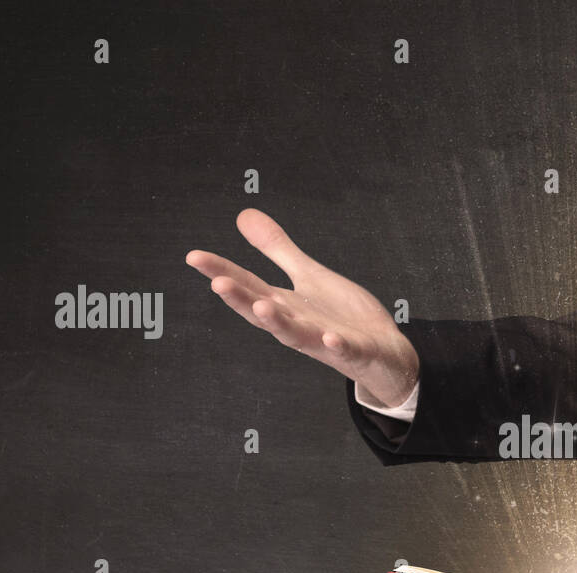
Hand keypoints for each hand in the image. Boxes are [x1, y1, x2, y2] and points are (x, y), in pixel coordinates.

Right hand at [187, 208, 419, 406]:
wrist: (382, 353)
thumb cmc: (343, 317)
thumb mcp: (308, 276)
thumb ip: (277, 249)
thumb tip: (244, 215)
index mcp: (286, 305)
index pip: (248, 285)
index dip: (221, 271)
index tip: (194, 256)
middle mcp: (299, 325)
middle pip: (264, 312)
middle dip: (242, 300)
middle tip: (218, 283)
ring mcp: (325, 341)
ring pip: (297, 335)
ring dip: (280, 323)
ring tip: (263, 308)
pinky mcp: (355, 351)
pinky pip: (345, 350)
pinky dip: (336, 345)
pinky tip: (330, 337)